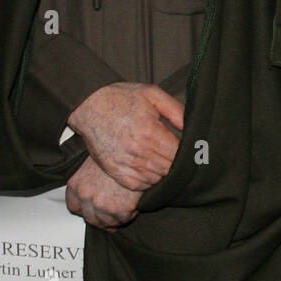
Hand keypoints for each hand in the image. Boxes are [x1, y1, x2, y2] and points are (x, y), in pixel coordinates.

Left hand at [65, 157, 141, 229]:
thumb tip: (93, 190)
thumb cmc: (115, 151)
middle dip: (100, 218)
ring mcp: (100, 205)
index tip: (92, 210)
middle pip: (90, 219)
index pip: (74, 207)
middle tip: (111, 213)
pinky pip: (122, 220)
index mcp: (75, 185)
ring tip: (124, 209)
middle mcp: (85, 197)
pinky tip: (133, 206)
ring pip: (106, 223)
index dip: (85, 210)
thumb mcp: (94, 162)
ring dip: (114, 220)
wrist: (133, 151)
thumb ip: (88, 180)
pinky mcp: (118, 211)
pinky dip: (129, 215)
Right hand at [68, 82, 183, 191]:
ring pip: (156, 179)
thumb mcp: (152, 94)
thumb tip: (192, 127)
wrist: (88, 105)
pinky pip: (139, 186)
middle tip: (173, 153)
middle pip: (169, 169)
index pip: (177, 154)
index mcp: (149, 131)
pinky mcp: (114, 170)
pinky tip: (149, 168)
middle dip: (175, 163)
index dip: (186, 153)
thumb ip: (175, 110)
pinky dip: (147, 180)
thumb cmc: (120, 97)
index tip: (187, 149)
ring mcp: (124, 163)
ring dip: (162, 173)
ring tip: (161, 160)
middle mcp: (137, 150)